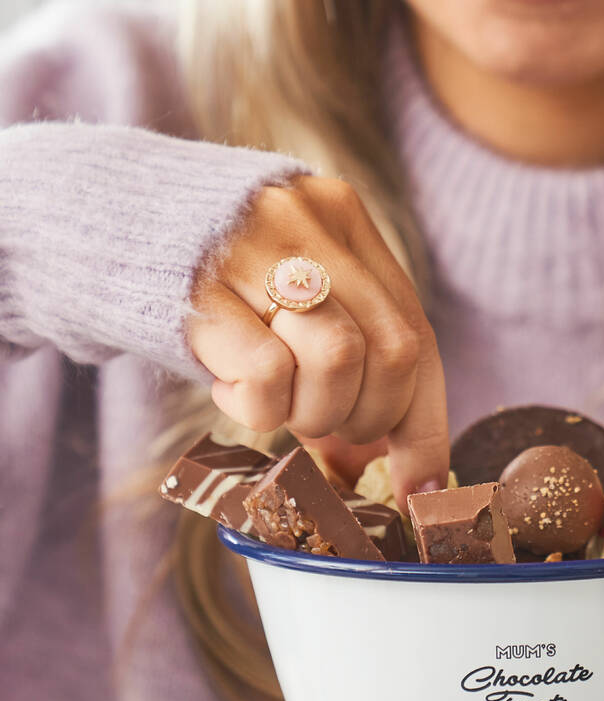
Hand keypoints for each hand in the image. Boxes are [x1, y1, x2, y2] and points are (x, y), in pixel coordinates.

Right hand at [187, 176, 448, 501]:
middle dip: (367, 419)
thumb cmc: (202, 277)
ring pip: (339, 360)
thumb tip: (395, 461)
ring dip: (313, 412)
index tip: (421, 486)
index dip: (423, 423)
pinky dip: (256, 407)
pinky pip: (268, 374)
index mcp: (344, 220)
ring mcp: (258, 245)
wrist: (81, 214)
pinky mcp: (199, 284)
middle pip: (392, 351)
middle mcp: (312, 221)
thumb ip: (346, 349)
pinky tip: (227, 383)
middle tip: (322, 426)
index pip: (416, 333)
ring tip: (273, 399)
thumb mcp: (286, 289)